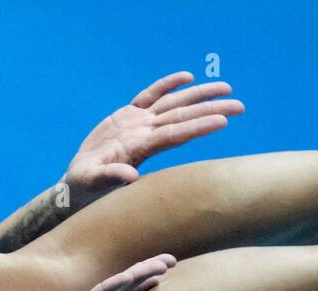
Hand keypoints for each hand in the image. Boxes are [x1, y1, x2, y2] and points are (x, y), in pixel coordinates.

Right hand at [64, 72, 243, 206]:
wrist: (77, 183)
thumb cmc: (85, 186)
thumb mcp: (95, 181)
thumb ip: (112, 176)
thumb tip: (132, 177)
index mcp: (141, 147)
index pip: (176, 134)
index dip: (199, 126)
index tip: (223, 121)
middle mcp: (145, 133)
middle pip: (183, 117)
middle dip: (211, 109)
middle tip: (240, 105)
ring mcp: (139, 124)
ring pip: (174, 104)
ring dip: (199, 95)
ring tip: (225, 89)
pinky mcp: (127, 117)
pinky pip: (151, 95)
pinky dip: (168, 85)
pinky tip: (188, 77)